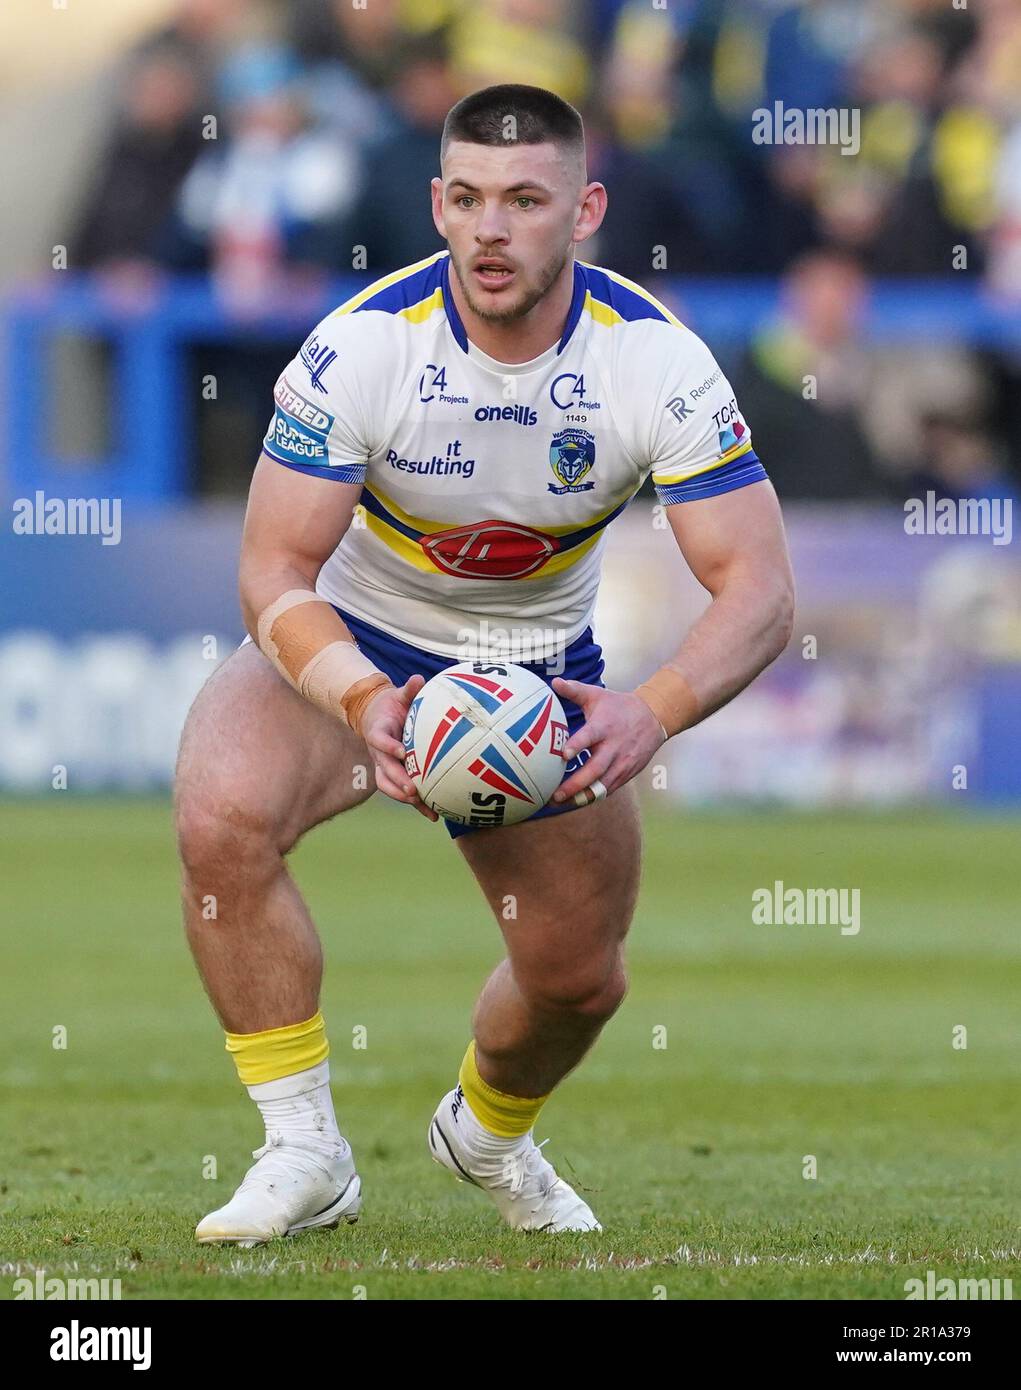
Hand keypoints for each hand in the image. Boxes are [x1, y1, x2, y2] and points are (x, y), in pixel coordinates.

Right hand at [360, 675, 438, 820]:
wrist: (377, 717)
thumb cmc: (392, 705)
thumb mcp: (399, 695)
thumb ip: (408, 689)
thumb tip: (418, 679)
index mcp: (378, 731)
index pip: (379, 740)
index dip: (388, 746)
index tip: (400, 751)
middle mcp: (377, 753)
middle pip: (384, 770)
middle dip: (398, 780)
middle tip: (413, 790)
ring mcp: (383, 765)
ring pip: (388, 785)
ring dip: (404, 796)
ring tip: (422, 806)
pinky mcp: (392, 775)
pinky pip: (400, 791)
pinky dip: (416, 804)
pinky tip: (434, 814)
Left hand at [550, 677, 666, 803]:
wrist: (653, 718)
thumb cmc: (618, 706)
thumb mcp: (597, 695)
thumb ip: (575, 690)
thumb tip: (554, 681)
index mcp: (604, 727)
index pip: (590, 736)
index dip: (578, 745)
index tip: (564, 755)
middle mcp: (613, 747)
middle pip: (594, 770)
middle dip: (575, 785)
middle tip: (555, 795)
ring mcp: (621, 763)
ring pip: (601, 786)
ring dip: (581, 797)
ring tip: (560, 804)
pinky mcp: (626, 774)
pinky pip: (608, 790)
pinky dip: (592, 797)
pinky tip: (574, 802)